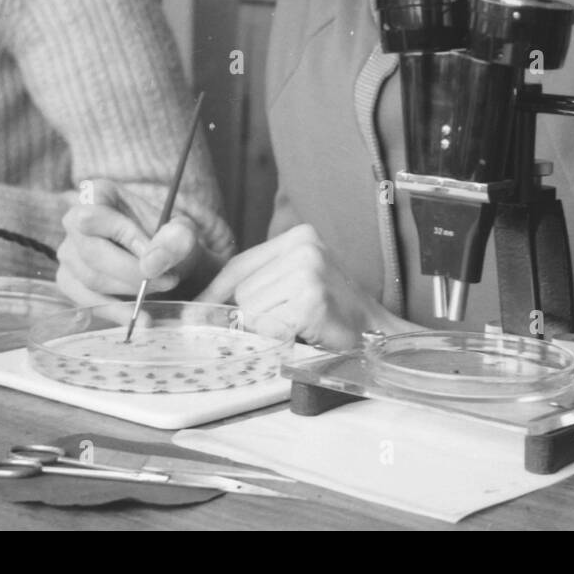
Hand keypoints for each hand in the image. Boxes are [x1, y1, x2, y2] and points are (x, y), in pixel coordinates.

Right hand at [57, 179, 235, 306]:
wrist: (167, 261)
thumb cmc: (169, 238)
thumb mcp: (183, 232)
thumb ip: (175, 239)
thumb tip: (150, 264)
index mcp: (98, 193)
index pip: (95, 217)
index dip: (125, 237)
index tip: (156, 256)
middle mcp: (74, 220)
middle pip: (92, 252)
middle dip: (132, 271)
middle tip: (169, 280)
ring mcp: (68, 252)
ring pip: (91, 278)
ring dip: (130, 290)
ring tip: (164, 287)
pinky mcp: (69, 281)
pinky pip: (87, 300)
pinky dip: (116, 311)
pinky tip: (141, 317)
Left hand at [195, 224, 413, 349]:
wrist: (377, 332)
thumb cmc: (333, 311)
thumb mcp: (296, 280)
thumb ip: (260, 282)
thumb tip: (203, 305)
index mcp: (298, 236)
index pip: (239, 264)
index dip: (215, 293)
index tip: (196, 312)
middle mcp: (303, 246)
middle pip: (241, 290)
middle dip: (248, 316)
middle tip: (281, 324)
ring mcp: (308, 271)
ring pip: (250, 309)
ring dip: (267, 328)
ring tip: (297, 326)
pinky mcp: (310, 299)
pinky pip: (268, 326)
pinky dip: (279, 338)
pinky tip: (305, 332)